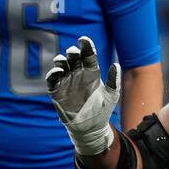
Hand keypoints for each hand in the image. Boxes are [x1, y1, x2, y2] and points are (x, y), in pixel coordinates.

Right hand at [46, 35, 118, 156]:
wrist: (91, 128)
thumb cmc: (102, 111)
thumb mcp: (111, 96)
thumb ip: (113, 81)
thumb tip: (116, 64)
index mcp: (91, 73)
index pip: (87, 55)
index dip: (85, 46)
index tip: (83, 39)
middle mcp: (78, 74)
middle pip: (73, 57)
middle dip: (72, 52)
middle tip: (74, 52)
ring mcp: (67, 82)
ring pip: (61, 65)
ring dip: (61, 60)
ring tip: (64, 61)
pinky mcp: (57, 91)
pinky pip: (52, 80)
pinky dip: (53, 74)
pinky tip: (59, 72)